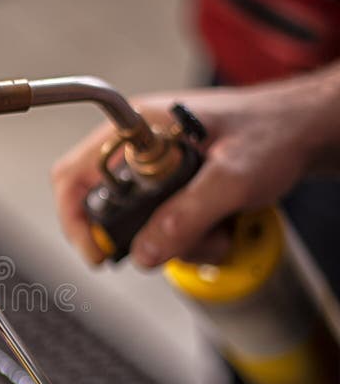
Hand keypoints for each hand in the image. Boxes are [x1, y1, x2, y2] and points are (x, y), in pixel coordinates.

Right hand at [51, 65, 339, 266]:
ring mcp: (156, 172)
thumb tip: (144, 253)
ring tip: (215, 233)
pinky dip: (192, 241)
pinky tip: (222, 229)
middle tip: (168, 248)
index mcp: (137, 130)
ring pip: (140, 226)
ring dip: (177, 244)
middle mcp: (139, 151)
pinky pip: (165, 228)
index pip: (75, 174)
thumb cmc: (273, 131)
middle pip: (105, 207)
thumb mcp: (231, 177)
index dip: (75, 217)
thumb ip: (186, 215)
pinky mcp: (176, 191)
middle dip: (140, 238)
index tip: (97, 252)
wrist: (308, 132)